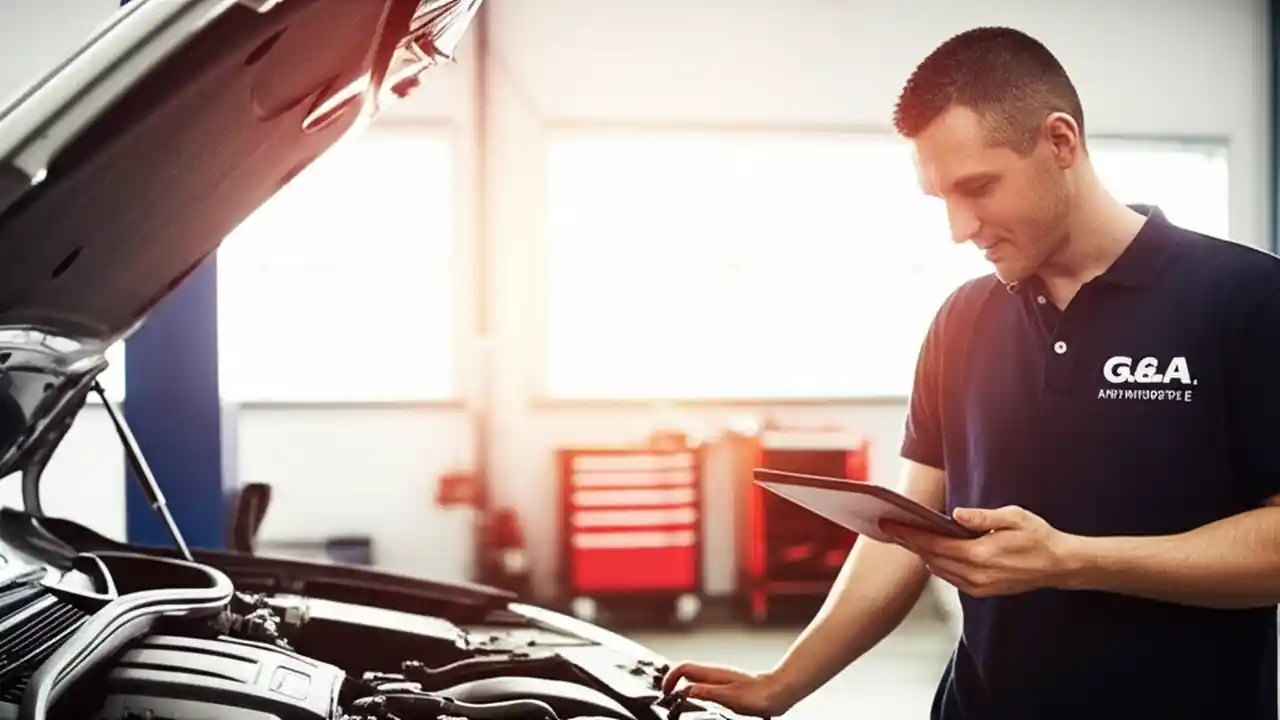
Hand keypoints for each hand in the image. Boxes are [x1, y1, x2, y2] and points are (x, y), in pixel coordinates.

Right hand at [660, 661, 788, 717]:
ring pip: (696, 678)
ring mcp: (722, 679)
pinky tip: (699, 702)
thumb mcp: (730, 697)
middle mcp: (716, 674)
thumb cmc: (759, 695)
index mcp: (713, 674)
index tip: (665, 692)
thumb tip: (686, 690)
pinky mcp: (728, 686)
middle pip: (687, 672)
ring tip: (678, 699)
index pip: (684, 668)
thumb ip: (708, 692)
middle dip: (673, 681)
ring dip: (683, 686)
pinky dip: (696, 691)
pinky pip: (706, 686)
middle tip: (667, 696)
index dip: (670, 678)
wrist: (779, 693)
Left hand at [882, 505, 1081, 596]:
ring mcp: (978, 586)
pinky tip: (933, 552)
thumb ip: (983, 517)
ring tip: (907, 537)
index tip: (888, 525)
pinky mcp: (982, 591)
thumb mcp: (1013, 517)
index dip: (908, 534)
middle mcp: (975, 575)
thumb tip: (956, 514)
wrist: (1059, 565)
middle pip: (931, 558)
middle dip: (910, 542)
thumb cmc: (1038, 536)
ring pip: (939, 570)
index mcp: (980, 555)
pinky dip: (938, 564)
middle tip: (891, 528)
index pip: (934, 544)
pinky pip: (951, 578)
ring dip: (923, 554)